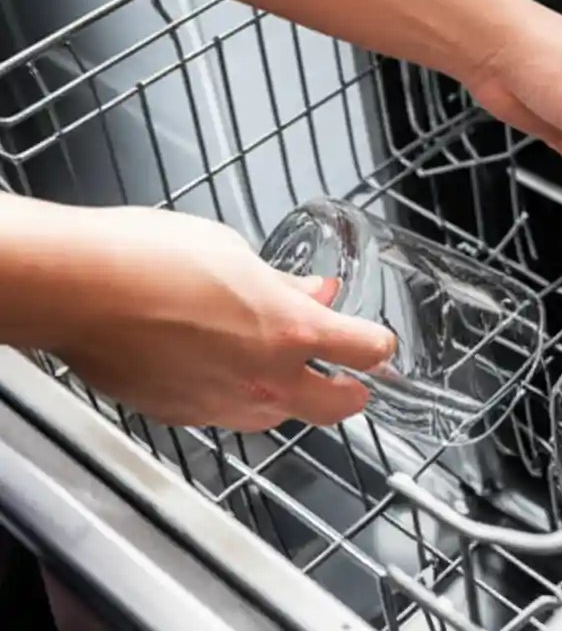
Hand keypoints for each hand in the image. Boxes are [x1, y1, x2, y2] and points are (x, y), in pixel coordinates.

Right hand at [53, 207, 394, 430]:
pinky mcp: (183, 416)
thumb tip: (315, 292)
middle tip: (353, 382)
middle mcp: (265, 377)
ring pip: (279, 414)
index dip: (379, 345)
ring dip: (290, 396)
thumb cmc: (149, 258)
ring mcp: (223, 404)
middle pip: (337, 407)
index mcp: (291, 330)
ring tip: (280, 368)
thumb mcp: (234, 253)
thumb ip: (284, 284)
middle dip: (351, 394)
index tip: (379, 342)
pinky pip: (227, 414)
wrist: (75, 290)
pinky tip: (221, 370)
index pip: (366, 351)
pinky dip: (236, 396)